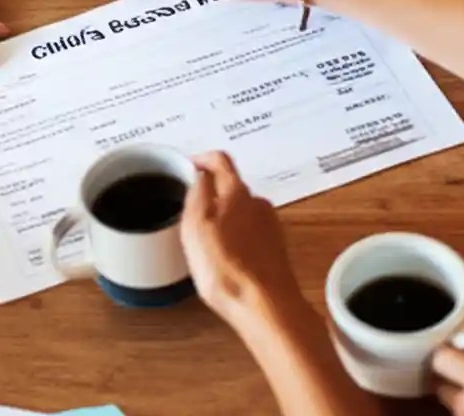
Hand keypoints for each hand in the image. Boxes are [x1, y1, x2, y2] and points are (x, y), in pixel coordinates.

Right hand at [181, 151, 303, 324]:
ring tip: (206, 239)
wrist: (265, 305)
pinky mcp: (276, 249)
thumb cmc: (224, 266)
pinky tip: (226, 258)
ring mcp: (271, 226)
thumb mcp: (195, 226)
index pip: (220, 160)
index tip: (187, 166)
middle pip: (232, 187)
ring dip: (224, 218)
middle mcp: (259, 203)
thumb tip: (200, 174)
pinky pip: (251, 233)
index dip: (201, 159)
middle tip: (190, 211)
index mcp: (238, 192)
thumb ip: (196, 194)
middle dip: (211, 193)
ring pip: (241, 211)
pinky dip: (236, 237)